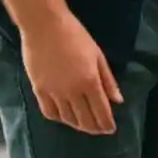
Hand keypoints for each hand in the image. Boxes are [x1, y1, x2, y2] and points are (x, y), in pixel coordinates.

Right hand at [20, 10, 123, 134]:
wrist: (45, 26)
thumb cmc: (76, 36)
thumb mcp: (98, 56)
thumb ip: (108, 80)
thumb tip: (118, 100)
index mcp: (90, 82)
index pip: (101, 111)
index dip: (106, 123)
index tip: (111, 129)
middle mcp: (72, 92)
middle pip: (85, 119)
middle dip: (95, 128)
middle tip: (100, 130)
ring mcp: (54, 92)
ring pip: (67, 119)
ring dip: (78, 125)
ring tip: (85, 126)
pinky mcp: (38, 90)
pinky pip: (49, 112)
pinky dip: (59, 119)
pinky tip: (65, 118)